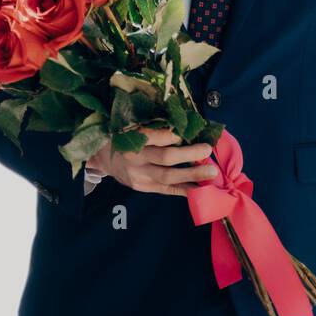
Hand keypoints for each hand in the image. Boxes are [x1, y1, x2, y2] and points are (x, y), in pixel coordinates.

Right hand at [84, 127, 217, 196]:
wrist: (104, 158)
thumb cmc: (124, 136)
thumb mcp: (132, 126)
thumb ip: (153, 126)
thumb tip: (184, 125)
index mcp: (131, 138)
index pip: (152, 137)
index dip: (171, 135)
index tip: (188, 132)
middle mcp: (135, 158)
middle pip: (164, 157)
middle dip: (188, 154)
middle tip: (207, 150)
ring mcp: (139, 176)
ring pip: (167, 177)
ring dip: (192, 175)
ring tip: (211, 173)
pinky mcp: (143, 187)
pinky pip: (166, 190)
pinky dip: (184, 190)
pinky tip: (201, 189)